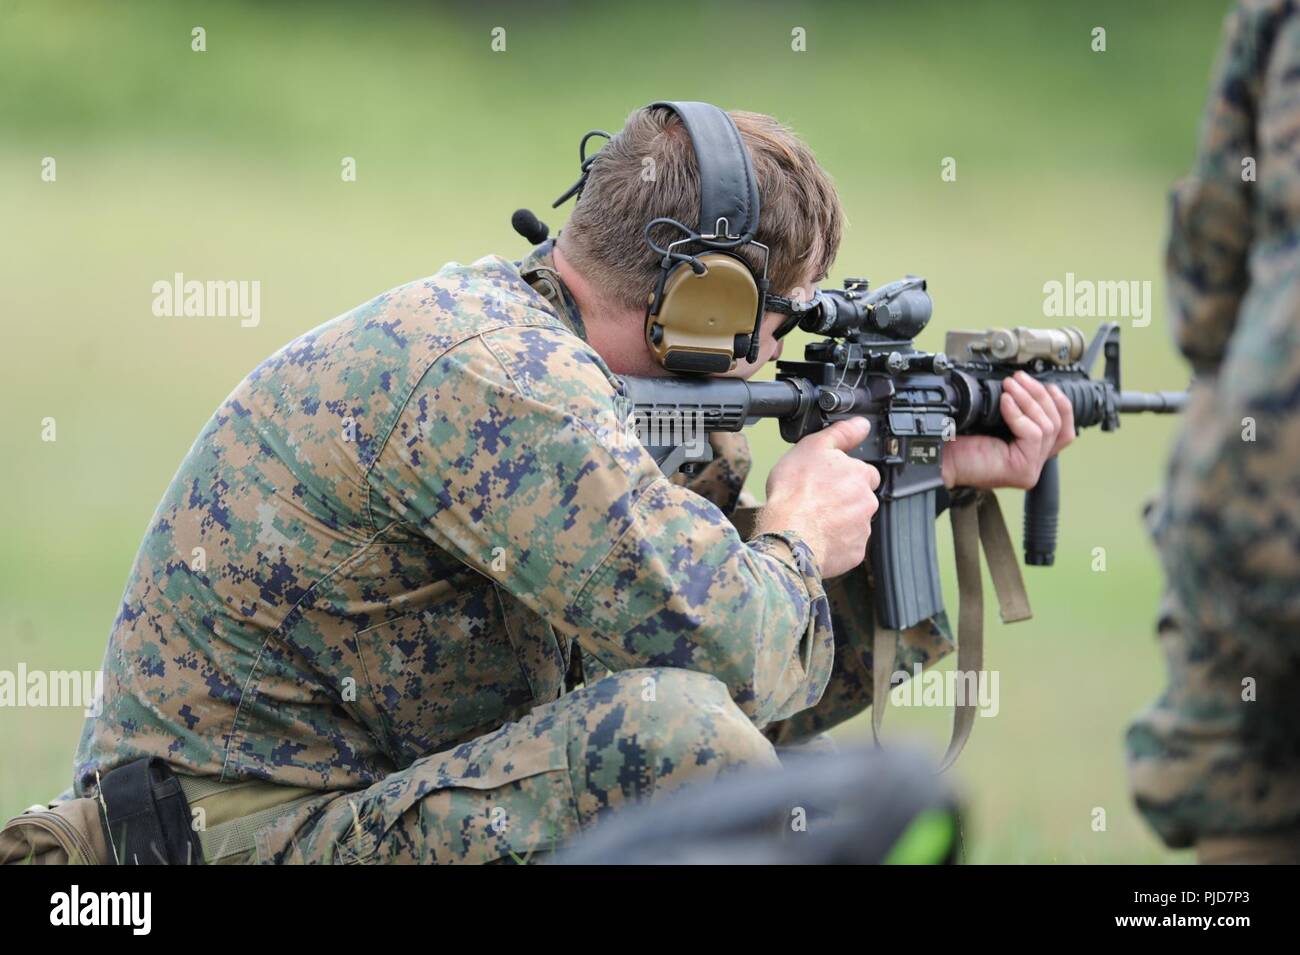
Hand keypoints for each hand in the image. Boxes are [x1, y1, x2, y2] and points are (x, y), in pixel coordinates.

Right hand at [755, 417, 879, 577]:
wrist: (788, 534)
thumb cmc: (795, 492)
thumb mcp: (813, 447)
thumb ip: (841, 434)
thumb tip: (861, 424)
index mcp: (860, 476)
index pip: (864, 472)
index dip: (844, 475)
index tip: (827, 480)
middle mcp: (867, 503)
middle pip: (860, 498)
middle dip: (843, 499)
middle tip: (817, 500)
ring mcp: (862, 530)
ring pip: (854, 523)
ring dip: (838, 521)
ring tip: (812, 519)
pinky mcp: (853, 553)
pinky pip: (847, 546)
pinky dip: (835, 543)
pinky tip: (815, 536)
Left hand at [942, 371, 1075, 489]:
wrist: (939, 457)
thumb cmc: (960, 442)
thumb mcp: (994, 421)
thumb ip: (1017, 411)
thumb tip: (1028, 385)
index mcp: (1030, 452)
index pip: (1064, 430)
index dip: (1060, 404)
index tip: (1047, 385)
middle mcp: (1034, 464)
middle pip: (1056, 424)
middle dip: (1039, 395)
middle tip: (1019, 379)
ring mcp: (1030, 469)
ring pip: (1047, 426)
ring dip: (1029, 400)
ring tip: (1011, 385)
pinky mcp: (1022, 469)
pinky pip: (1032, 434)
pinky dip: (1019, 414)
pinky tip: (1005, 402)